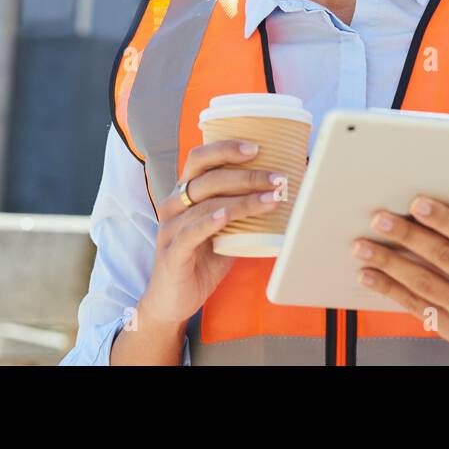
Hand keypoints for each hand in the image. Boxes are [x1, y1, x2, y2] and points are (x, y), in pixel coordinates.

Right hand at [138, 140, 286, 330]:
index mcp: (184, 193)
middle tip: (277, 178)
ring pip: (207, 204)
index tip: (256, 147)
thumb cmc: (202, 260)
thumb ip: (240, 210)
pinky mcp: (172, 252)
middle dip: (247, 175)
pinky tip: (226, 216)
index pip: (200, 159)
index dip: (226, 149)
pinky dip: (209, 222)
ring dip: (243, 200)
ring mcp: (170, 228)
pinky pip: (190, 233)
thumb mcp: (224, 229)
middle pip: (208, 178)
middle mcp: (173, 205)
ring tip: (272, 200)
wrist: (173, 300)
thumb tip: (279, 193)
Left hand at [351, 183, 448, 353]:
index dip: (444, 219)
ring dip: (389, 263)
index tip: (417, 204)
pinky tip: (368, 274)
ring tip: (363, 246)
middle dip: (407, 236)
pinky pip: (415, 305)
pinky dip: (389, 288)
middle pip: (443, 257)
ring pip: (424, 283)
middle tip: (379, 219)